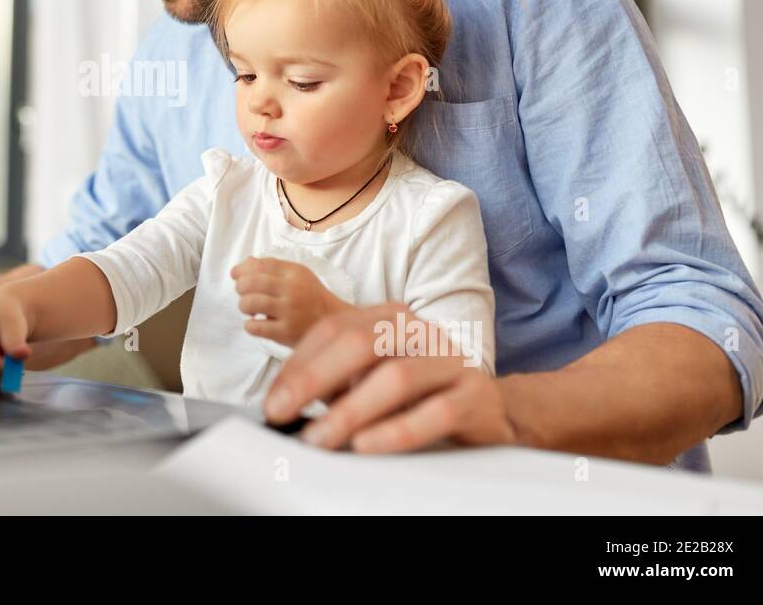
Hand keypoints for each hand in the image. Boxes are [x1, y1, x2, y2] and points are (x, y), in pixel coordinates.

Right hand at [0, 287, 33, 385]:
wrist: (5, 311)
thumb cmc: (8, 313)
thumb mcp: (14, 322)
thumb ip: (15, 340)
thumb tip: (22, 355)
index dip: (0, 366)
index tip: (18, 359)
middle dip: (1, 369)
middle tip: (16, 355)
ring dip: (0, 372)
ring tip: (7, 352)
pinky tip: (3, 358)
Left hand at [232, 257, 348, 346]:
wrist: (334, 322)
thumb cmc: (311, 297)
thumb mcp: (298, 276)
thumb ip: (273, 267)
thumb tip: (245, 263)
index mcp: (295, 273)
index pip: (262, 264)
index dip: (243, 268)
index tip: (235, 274)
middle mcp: (293, 290)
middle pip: (251, 282)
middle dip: (240, 287)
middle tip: (243, 293)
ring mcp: (290, 312)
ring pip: (250, 303)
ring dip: (243, 305)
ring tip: (249, 309)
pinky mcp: (286, 333)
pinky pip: (255, 327)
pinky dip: (249, 325)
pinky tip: (255, 323)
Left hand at [264, 303, 516, 451]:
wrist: (490, 408)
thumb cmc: (419, 393)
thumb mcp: (370, 379)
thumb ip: (335, 382)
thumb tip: (282, 402)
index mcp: (389, 317)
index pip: (333, 329)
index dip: (298, 364)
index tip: (272, 401)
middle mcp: (419, 330)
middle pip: (359, 342)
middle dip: (313, 378)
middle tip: (281, 412)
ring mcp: (449, 360)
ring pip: (396, 377)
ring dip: (350, 411)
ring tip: (319, 438)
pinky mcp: (475, 395)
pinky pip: (435, 412)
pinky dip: (396, 430)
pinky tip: (366, 445)